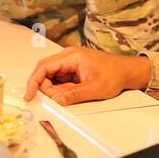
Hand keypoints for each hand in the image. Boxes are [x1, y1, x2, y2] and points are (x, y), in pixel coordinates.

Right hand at [24, 47, 148, 103]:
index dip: (33, 82)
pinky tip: (73, 93)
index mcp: (72, 56)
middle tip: (55, 100)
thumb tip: (55, 101)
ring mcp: (70, 64)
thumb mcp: (94, 88)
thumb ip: (73, 95)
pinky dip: (62, 90)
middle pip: (45, 73)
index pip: (43, 67)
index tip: (30, 95)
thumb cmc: (116, 74)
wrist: (128, 71)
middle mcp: (68, 57)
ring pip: (52, 78)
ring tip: (73, 94)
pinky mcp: (73, 70)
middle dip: (46, 88)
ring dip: (55, 90)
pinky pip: (60, 81)